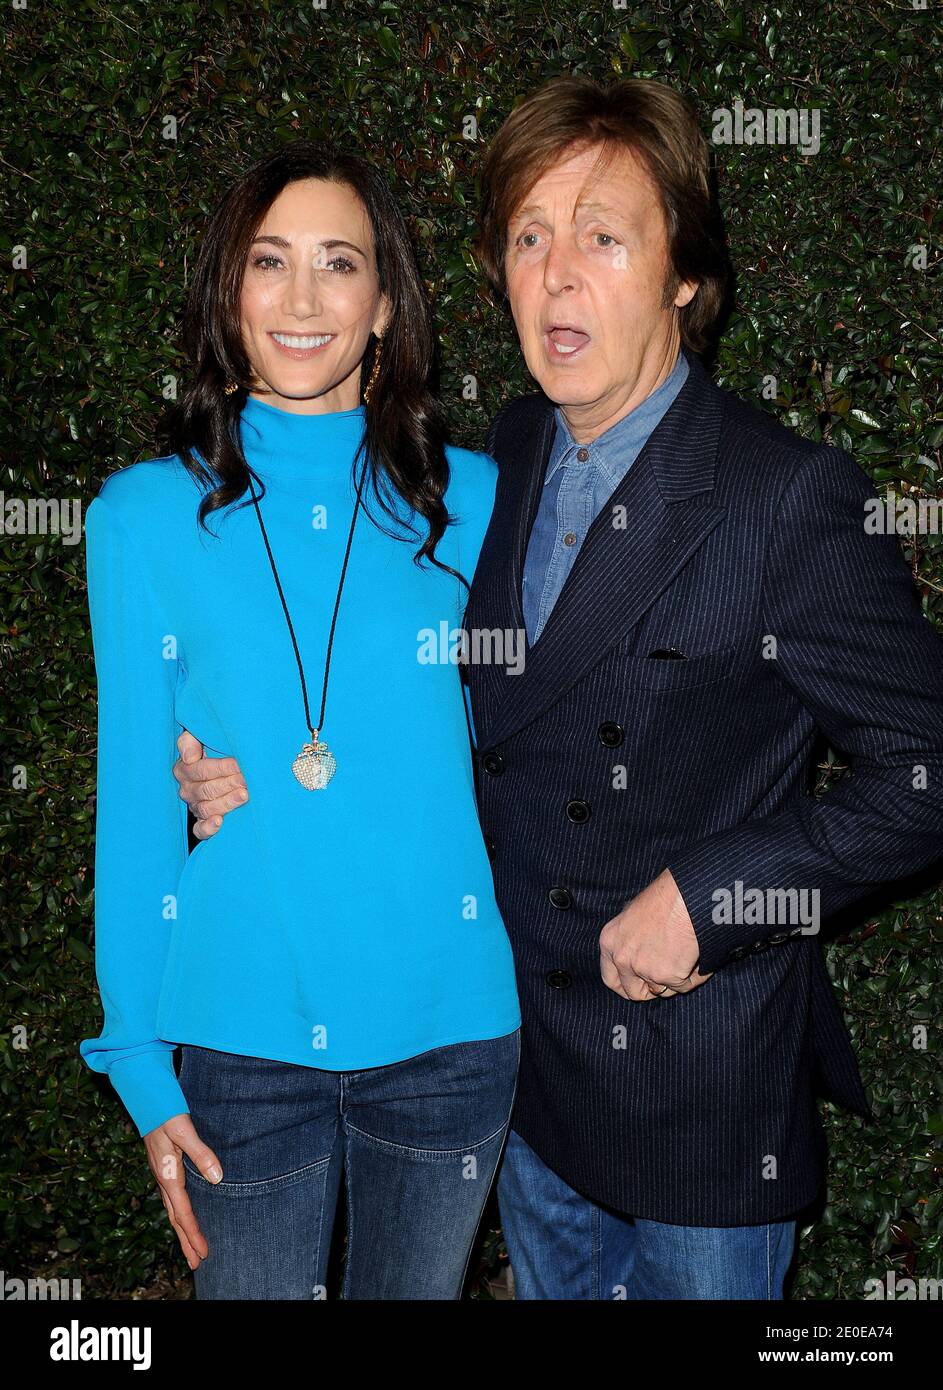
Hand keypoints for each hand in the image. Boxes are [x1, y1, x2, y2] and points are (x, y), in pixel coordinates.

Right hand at [143, 1112, 223, 1269]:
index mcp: (168, 1174)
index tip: (202, 1252)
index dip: (193, 1233)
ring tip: (191, 1249)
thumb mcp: (184, 1130)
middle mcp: (163, 1179)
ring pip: (172, 1210)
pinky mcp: (164, 1169)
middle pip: (175, 1218)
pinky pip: (172, 1199)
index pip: (183, 1212)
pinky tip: (184, 1217)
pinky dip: (179, 1214)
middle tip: (196, 1263)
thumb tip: (217, 1178)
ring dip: (182, 1231)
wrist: (147, 1100)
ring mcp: (162, 1175)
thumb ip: (201, 1153)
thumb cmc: (165, 1112)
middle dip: (186, 1241)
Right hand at [173, 730, 248, 839]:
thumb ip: (190, 740)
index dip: (221, 767)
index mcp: (183, 770)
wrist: (230, 767)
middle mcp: (187, 791)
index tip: (239, 763)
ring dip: (227, 803)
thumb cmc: (213, 748)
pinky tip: (221, 822)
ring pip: (207, 808)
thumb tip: (188, 758)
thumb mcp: (199, 737)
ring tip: (245, 795)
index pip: (201, 770)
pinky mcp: (202, 824)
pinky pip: (200, 830)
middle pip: (207, 790)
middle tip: (247, 779)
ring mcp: (195, 808)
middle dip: (229, 784)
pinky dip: (209, 828)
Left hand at [599, 868, 712, 1000]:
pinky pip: (684, 987)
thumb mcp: (633, 914)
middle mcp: (622, 959)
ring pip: (661, 991)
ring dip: (675, 980)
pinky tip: (697, 958)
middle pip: (634, 992)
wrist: (684, 897)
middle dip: (651, 990)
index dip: (626, 986)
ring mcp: (644, 969)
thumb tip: (639, 951)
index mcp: (610, 942)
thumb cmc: (664, 898)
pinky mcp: (668, 976)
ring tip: (686, 956)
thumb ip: (630, 939)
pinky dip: (694, 977)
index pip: (611, 979)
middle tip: (667, 979)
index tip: (639, 986)